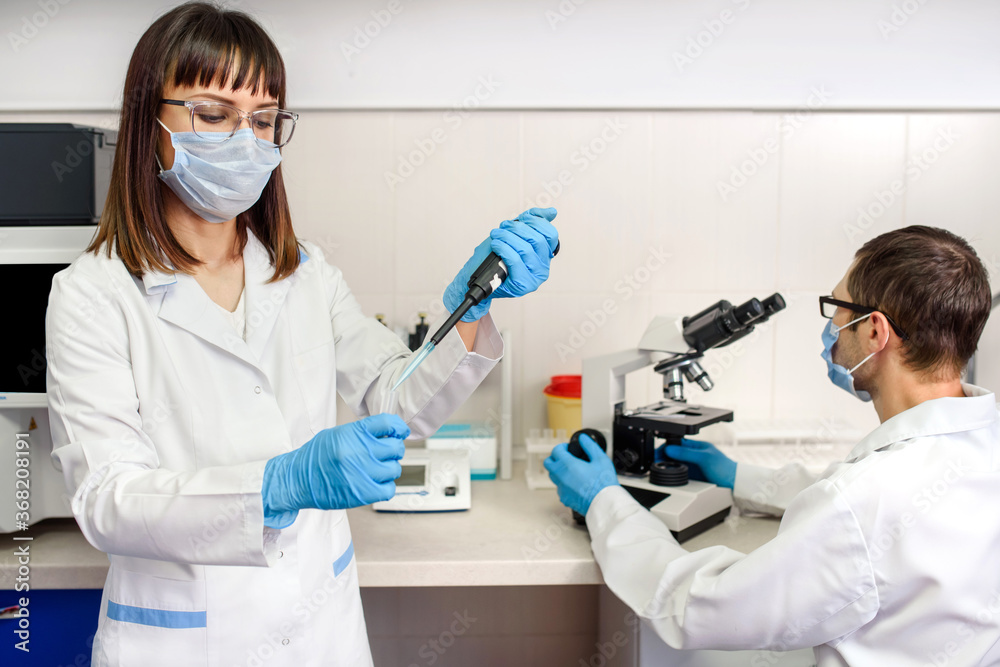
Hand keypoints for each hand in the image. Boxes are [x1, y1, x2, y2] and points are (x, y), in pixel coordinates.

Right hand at [261, 414, 408, 527]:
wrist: (297, 479)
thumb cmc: (317, 457)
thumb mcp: (338, 435)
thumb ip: (363, 433)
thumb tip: (388, 433)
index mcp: (354, 433)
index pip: (388, 423)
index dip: (398, 427)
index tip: (400, 431)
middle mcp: (359, 451)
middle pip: (395, 447)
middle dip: (393, 450)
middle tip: (384, 454)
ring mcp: (362, 473)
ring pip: (394, 468)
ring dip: (388, 469)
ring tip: (375, 470)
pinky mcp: (362, 493)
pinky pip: (389, 489)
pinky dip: (385, 486)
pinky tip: (375, 483)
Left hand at [443, 207, 558, 321]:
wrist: (476, 277)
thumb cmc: (495, 256)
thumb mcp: (515, 234)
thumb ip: (532, 222)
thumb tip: (551, 212)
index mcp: (545, 256)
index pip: (551, 234)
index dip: (536, 222)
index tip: (521, 219)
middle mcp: (543, 269)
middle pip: (538, 240)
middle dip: (518, 228)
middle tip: (503, 226)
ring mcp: (533, 279)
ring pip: (525, 249)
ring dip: (507, 237)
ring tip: (496, 234)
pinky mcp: (521, 285)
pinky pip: (515, 259)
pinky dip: (504, 248)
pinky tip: (496, 245)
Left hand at [544, 433, 618, 516]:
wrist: (605, 504)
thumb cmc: (604, 484)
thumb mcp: (601, 459)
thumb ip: (590, 446)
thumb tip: (583, 439)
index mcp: (568, 465)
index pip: (555, 451)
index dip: (561, 447)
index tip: (567, 448)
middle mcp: (561, 477)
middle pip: (548, 463)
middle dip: (555, 458)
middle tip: (565, 458)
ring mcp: (561, 489)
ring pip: (553, 476)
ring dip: (558, 471)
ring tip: (572, 471)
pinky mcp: (564, 498)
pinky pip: (559, 488)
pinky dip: (564, 484)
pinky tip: (575, 483)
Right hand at [659, 438, 736, 488]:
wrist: (734, 485)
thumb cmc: (724, 468)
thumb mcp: (704, 458)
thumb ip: (686, 452)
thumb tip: (669, 449)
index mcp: (695, 446)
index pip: (675, 443)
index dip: (665, 448)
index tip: (656, 454)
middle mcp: (692, 455)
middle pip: (672, 454)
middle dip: (662, 457)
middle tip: (653, 463)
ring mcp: (692, 466)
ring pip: (674, 464)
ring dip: (666, 466)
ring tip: (657, 469)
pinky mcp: (692, 477)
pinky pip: (678, 474)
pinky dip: (671, 475)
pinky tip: (667, 477)